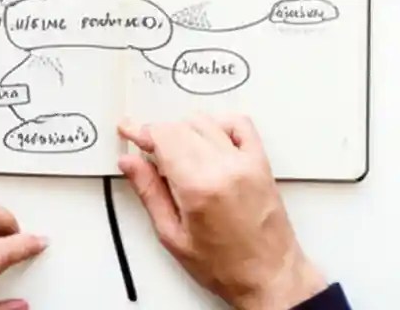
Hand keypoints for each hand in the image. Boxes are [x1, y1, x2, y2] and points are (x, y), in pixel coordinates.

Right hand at [118, 115, 325, 309]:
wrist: (270, 277)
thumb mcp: (173, 236)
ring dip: (185, 130)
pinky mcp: (261, 162)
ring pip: (205, 122)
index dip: (141, 131)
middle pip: (180, 126)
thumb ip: (149, 193)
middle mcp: (224, 168)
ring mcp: (245, 162)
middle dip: (159, 134)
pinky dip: (219, 124)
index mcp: (198, 188)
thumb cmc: (225, 266)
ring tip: (178, 155)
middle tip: (148, 151)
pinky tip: (208, 141)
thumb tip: (130, 163)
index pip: (163, 137)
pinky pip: (240, 124)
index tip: (129, 130)